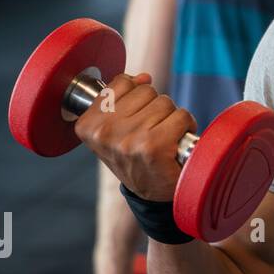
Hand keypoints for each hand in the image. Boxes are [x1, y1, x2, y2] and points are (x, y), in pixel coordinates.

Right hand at [73, 72, 195, 200]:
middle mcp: (104, 132)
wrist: (151, 196)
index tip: (134, 119)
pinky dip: (186, 126)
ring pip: (165, 102)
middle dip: (155, 108)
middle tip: (151, 132)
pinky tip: (176, 143)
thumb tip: (143, 77)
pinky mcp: (155, 146)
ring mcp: (129, 139)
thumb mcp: (116, 128)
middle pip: (146, 90)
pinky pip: (181, 116)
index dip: (136, 98)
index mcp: (88, 125)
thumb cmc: (135, 158)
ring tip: (163, 138)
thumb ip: (123, 98)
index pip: (121, 83)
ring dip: (170, 118)